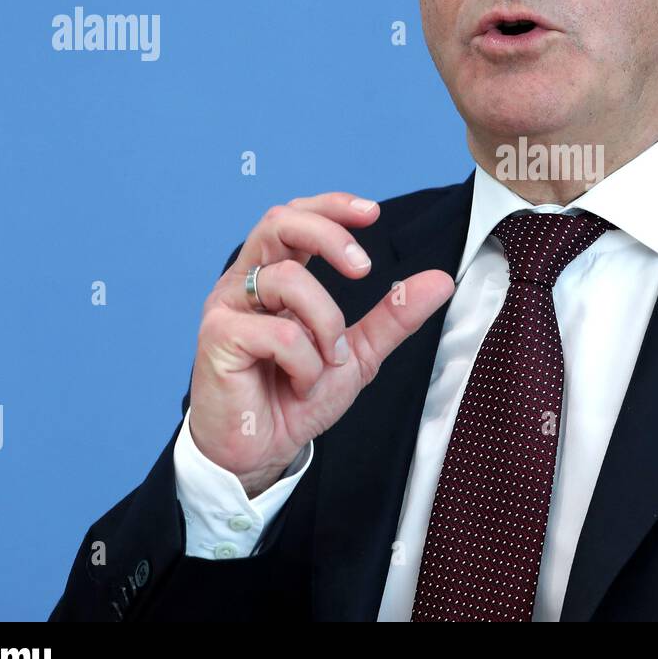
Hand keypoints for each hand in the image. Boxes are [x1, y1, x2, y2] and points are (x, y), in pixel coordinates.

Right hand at [187, 193, 454, 494]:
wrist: (264, 452)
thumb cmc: (296, 399)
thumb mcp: (358, 353)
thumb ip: (394, 316)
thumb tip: (440, 280)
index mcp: (276, 276)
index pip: (298, 219)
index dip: (332, 207)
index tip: (373, 213)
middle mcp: (246, 282)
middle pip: (279, 222)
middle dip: (328, 234)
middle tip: (363, 268)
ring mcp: (228, 306)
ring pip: (288, 279)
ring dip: (326, 323)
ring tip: (329, 360)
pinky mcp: (217, 337)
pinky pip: (279, 332)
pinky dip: (305, 362)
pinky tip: (301, 384)